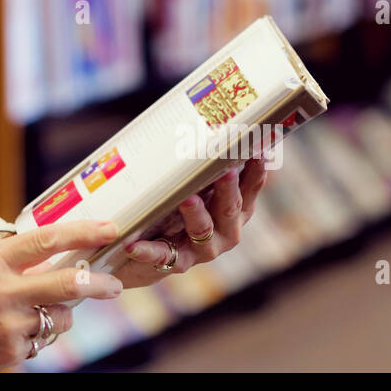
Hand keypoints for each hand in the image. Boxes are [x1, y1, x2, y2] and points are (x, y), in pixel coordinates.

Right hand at [0, 219, 124, 371]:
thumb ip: (7, 262)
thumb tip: (47, 256)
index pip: (47, 240)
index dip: (83, 232)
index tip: (107, 228)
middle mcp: (2, 291)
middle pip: (68, 282)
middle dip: (98, 283)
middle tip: (112, 284)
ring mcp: (8, 325)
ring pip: (60, 317)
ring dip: (60, 314)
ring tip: (39, 312)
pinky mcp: (10, 353)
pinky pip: (40, 341)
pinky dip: (35, 336)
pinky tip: (11, 332)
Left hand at [116, 155, 267, 288]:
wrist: (153, 252)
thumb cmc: (180, 209)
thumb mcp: (198, 187)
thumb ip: (205, 168)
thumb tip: (208, 128)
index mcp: (236, 210)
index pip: (251, 188)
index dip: (256, 171)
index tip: (258, 151)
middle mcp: (226, 231)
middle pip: (230, 208)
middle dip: (228, 189)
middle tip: (226, 171)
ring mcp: (204, 249)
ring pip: (202, 229)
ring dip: (195, 212)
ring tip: (187, 198)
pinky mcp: (178, 262)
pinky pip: (162, 254)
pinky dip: (147, 250)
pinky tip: (132, 246)